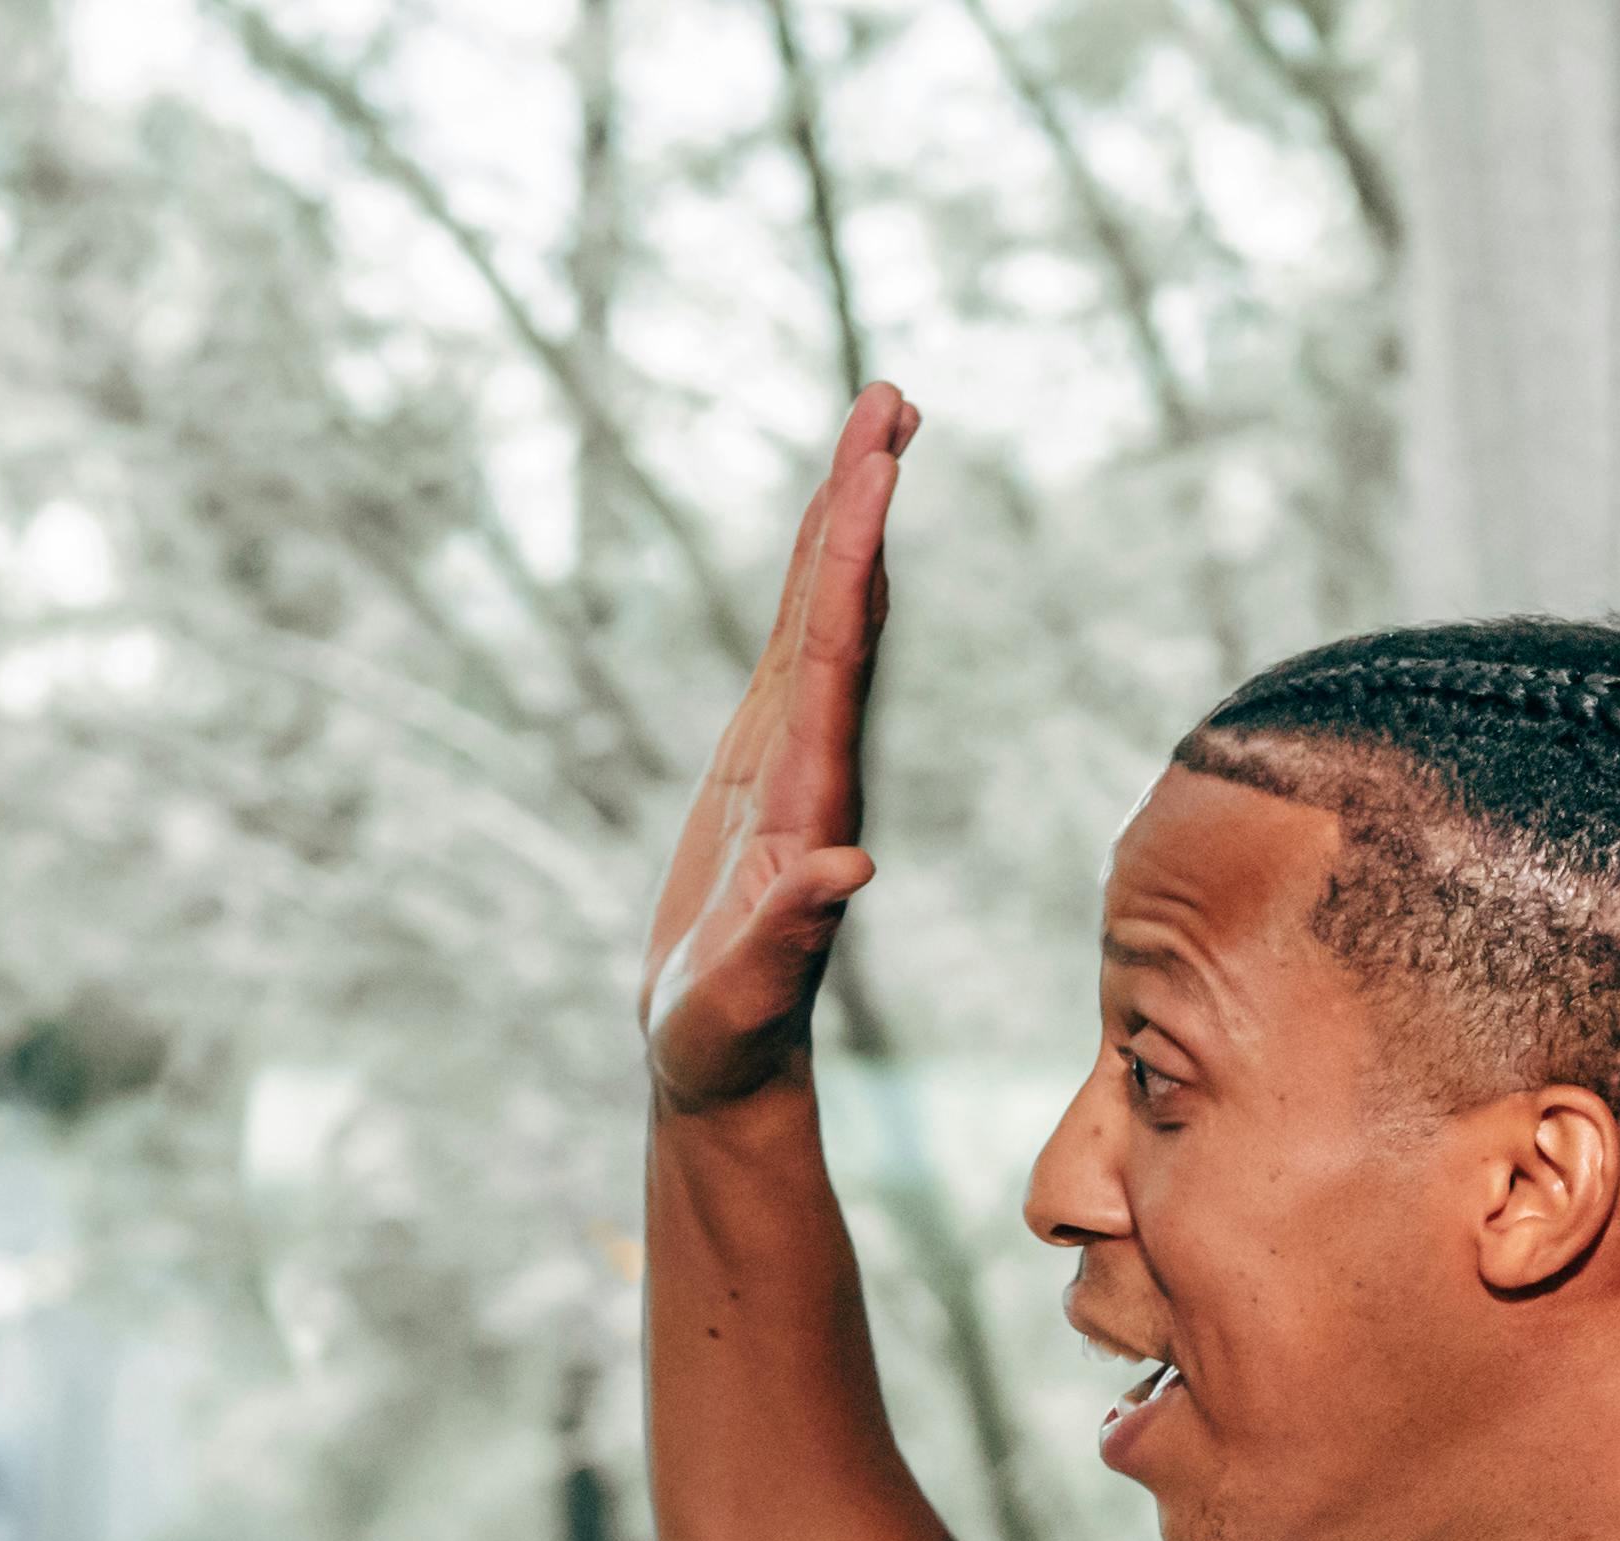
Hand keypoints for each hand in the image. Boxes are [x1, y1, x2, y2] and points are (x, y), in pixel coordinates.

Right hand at [643, 386, 914, 1113]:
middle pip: (848, 608)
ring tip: (873, 427)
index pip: (839, 651)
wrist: (728, 1064)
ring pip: (826, 616)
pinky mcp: (763, 770)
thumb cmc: (729, 1038)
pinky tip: (822, 535)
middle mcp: (817, 761)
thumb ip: (793, 934)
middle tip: (891, 397)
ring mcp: (794, 759)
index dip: (854, 552)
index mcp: (812, 796)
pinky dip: (809, 581)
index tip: (876, 462)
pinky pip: (793, 651)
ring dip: (846, 523)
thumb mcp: (749, 995)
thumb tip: (850, 872)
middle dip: (863, 502)